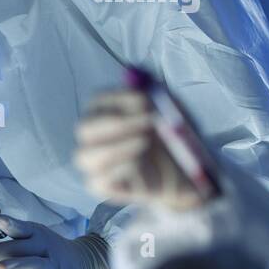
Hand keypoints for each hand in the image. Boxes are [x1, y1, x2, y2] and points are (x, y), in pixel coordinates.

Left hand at [0, 214, 108, 268]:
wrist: (87, 263)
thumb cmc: (48, 252)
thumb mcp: (28, 241)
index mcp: (35, 236)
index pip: (20, 230)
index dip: (10, 225)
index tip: (0, 221)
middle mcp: (44, 250)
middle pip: (19, 249)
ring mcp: (53, 268)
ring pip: (35, 266)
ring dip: (18, 266)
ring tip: (2, 268)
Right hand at [74, 89, 205, 211]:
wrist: (185, 174)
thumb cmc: (173, 139)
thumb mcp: (174, 112)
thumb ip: (159, 96)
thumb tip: (141, 82)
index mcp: (104, 113)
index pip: (98, 101)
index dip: (119, 98)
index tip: (146, 100)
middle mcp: (93, 136)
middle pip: (84, 128)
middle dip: (116, 124)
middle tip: (147, 123)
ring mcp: (94, 162)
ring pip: (84, 156)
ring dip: (116, 148)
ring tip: (144, 143)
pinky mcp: (100, 185)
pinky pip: (97, 180)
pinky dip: (118, 171)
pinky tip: (139, 165)